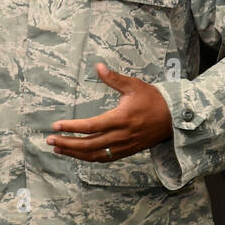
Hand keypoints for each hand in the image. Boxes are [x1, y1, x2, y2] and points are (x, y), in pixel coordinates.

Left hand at [47, 63, 172, 161]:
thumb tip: (98, 66)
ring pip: (94, 155)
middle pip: (89, 144)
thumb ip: (114, 78)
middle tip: (50, 140)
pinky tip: (76, 154)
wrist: (174, 118)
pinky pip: (104, 158)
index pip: (91, 126)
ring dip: (74, 153)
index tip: (56, 126)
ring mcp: (124, 146)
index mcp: (121, 119)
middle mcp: (121, 136)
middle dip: (67, 143)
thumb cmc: (153, 100)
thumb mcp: (134, 85)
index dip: (72, 127)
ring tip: (57, 149)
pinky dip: (88, 158)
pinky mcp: (127, 151)